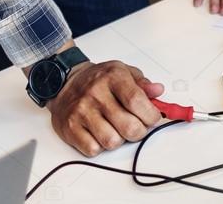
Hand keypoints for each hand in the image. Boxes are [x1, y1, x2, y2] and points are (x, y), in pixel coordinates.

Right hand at [46, 61, 164, 156]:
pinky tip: (100, 133)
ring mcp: (81, 112)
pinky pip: (93, 149)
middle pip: (129, 127)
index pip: (137, 102)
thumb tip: (158, 91)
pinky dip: (100, 146)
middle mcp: (95, 94)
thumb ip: (143, 84)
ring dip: (119, 139)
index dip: (151, 116)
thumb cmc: (99, 80)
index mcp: (113, 77)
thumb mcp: (124, 73)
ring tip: (116, 128)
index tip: (153, 118)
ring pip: (112, 142)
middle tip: (137, 126)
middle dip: (139, 131)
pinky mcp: (69, 128)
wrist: (64, 83)